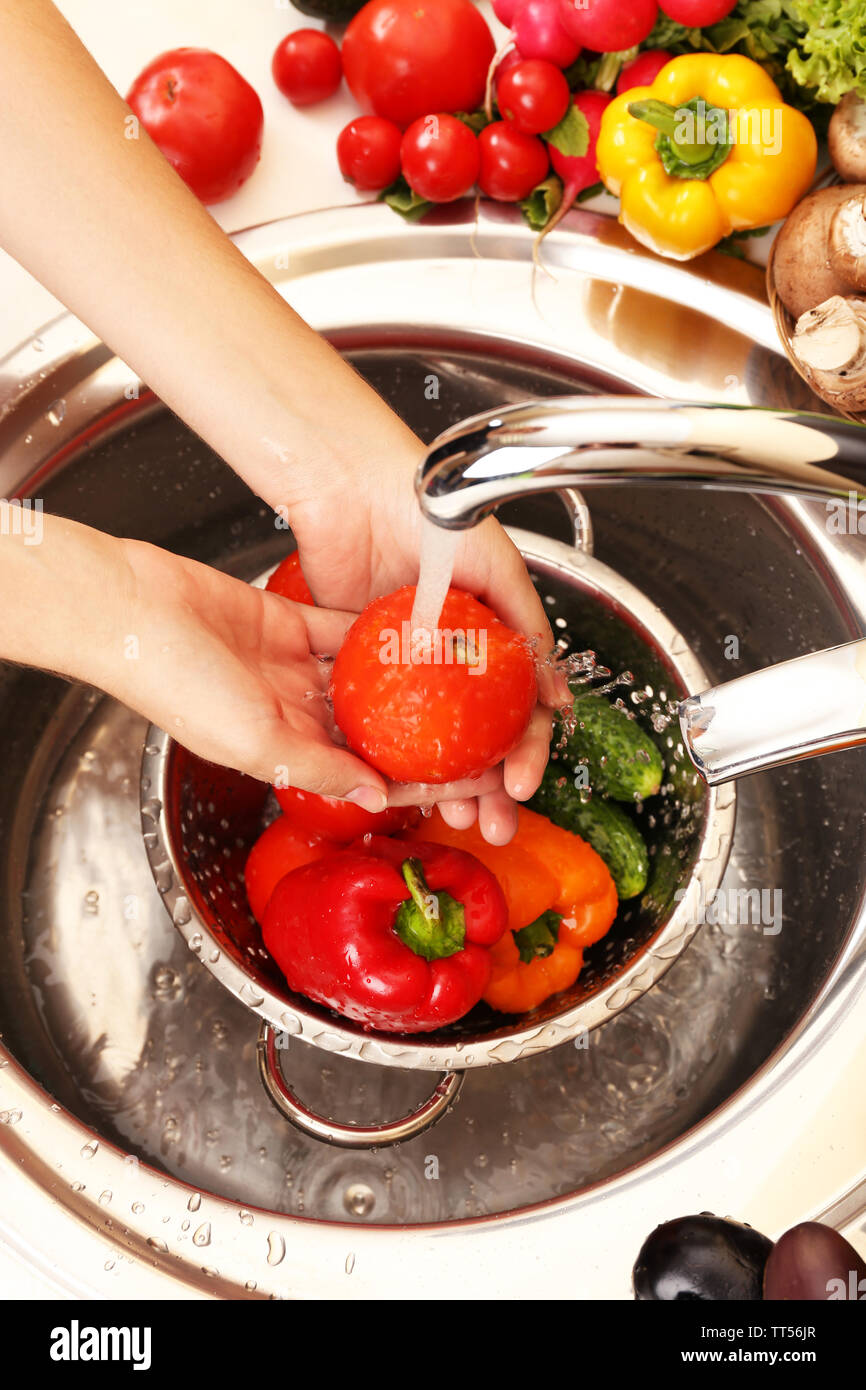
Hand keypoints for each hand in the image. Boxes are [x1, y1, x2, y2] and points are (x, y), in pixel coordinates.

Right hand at [112, 537, 503, 809]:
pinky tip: (424, 626)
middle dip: (428, 735)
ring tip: (464, 679)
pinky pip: (344, 630)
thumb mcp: (252, 740)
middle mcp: (294, 714)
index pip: (371, 774)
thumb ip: (318, 766)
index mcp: (284, 752)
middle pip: (378, 730)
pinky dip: (380, 631)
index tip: (472, 784)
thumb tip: (377, 798)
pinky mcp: (288, 623)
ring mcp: (292, 668)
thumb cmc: (173, 682)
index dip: (424, 781)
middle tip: (483, 732)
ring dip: (410, 681)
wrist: (131, 610)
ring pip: (367, 681)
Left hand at [286, 436, 566, 842]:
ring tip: (455, 815)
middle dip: (492, 786)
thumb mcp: (498, 570)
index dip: (526, 750)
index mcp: (492, 636)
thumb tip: (558, 699)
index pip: (519, 710)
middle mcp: (454, 655)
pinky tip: (404, 785)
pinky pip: (386, 718)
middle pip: (479, 737)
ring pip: (435, 738)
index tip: (523, 783)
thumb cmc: (432, 513)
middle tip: (495, 822)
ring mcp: (409, 662)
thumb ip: (529, 630)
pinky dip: (397, 755)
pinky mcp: (364, 659)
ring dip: (449, 781)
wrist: (356, 488)